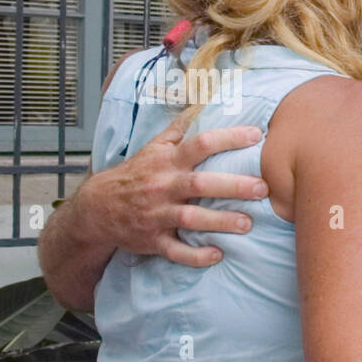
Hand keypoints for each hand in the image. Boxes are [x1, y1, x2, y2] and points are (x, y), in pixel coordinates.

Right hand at [78, 113, 268, 265]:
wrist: (98, 208)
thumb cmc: (135, 174)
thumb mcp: (153, 147)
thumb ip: (179, 129)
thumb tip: (202, 105)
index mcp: (167, 161)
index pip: (200, 144)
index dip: (229, 138)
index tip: (256, 135)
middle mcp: (164, 186)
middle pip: (201, 184)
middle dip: (233, 186)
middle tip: (262, 188)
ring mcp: (158, 215)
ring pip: (191, 219)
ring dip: (220, 222)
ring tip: (247, 224)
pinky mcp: (153, 240)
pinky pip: (176, 251)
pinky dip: (196, 256)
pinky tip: (217, 254)